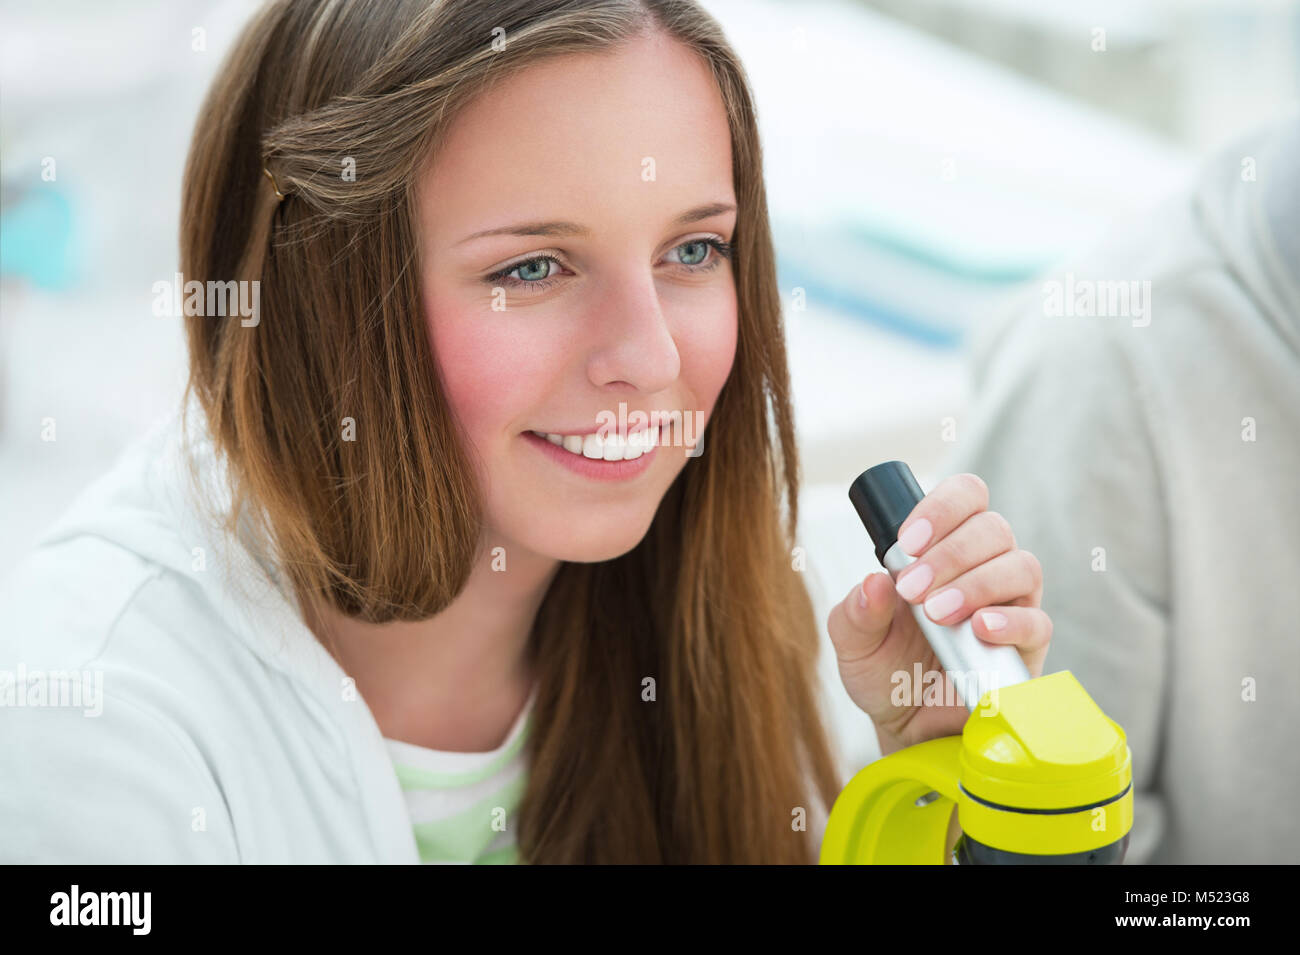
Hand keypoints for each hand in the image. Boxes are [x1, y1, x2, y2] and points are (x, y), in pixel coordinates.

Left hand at [826, 473, 1050, 754]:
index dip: (942, 508)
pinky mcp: (1028, 647)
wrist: (904, 728)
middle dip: (950, 552)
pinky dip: (1010, 621)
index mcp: (943, 548)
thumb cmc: (883, 671)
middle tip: (912, 590)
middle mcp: (983, 567)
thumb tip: (873, 582)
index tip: (906, 541)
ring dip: (976, 583)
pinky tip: (979, 629)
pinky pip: (1037, 621)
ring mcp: (1011, 604)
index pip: (965, 498)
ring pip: (1020, 566)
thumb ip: (855, 612)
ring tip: (937, 613)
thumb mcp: (853, 642)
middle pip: (993, 527)